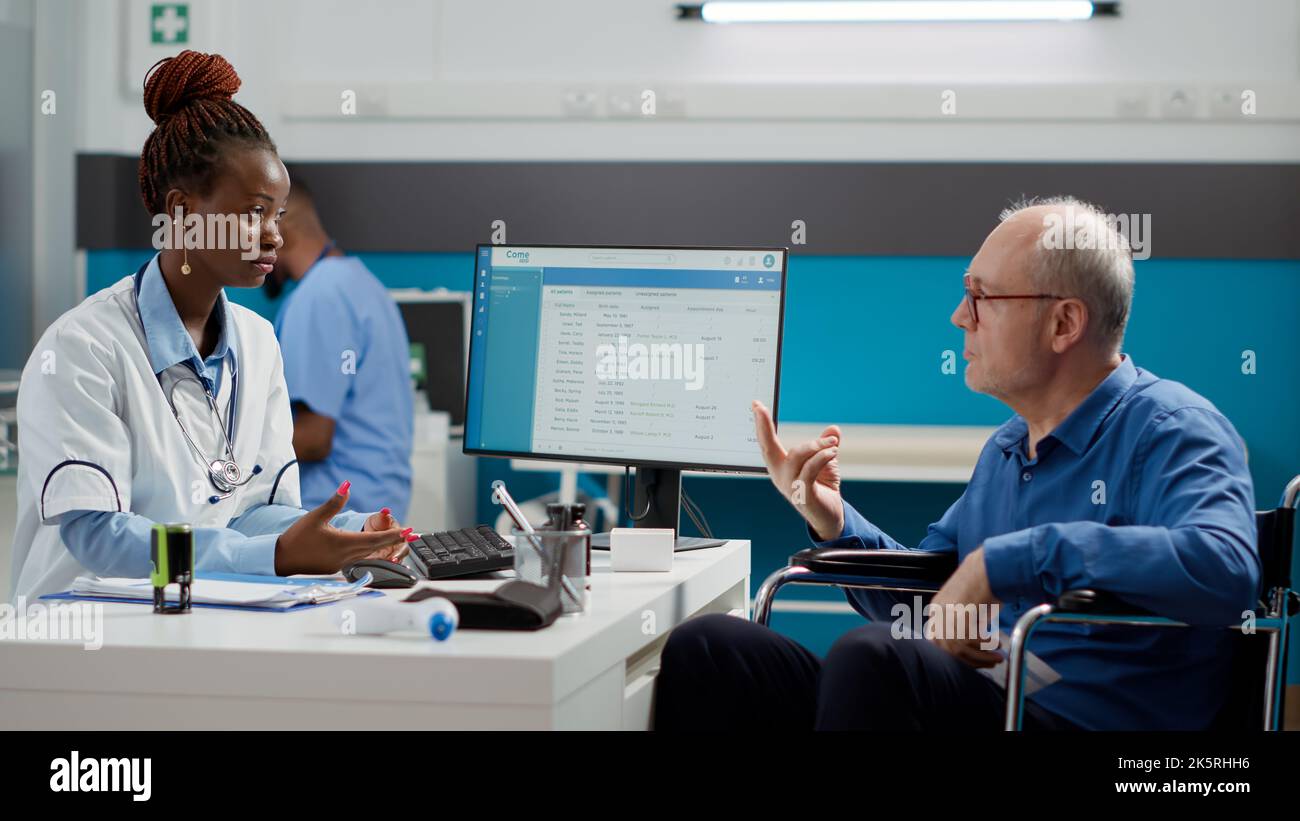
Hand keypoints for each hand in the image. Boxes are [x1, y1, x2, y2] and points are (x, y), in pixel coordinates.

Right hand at [274, 482, 408, 574]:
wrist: (280, 560)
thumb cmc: (296, 537)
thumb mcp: (315, 517)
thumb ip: (334, 502)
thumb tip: (347, 485)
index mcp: (343, 543)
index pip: (375, 539)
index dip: (393, 535)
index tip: (409, 531)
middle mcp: (346, 556)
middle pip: (376, 548)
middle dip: (394, 541)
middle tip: (412, 535)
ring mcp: (341, 564)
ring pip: (368, 554)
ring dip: (384, 547)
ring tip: (398, 540)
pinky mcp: (335, 567)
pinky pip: (359, 559)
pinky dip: (370, 552)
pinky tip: (375, 548)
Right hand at [752, 399, 843, 540]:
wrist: (829, 517)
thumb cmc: (822, 490)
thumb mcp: (824, 463)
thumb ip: (825, 446)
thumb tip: (833, 429)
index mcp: (780, 467)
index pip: (767, 443)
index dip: (761, 424)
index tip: (756, 404)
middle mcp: (780, 476)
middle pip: (768, 448)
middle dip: (763, 427)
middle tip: (760, 409)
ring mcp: (790, 487)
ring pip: (796, 456)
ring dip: (815, 445)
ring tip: (831, 442)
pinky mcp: (803, 496)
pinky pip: (810, 471)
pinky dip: (821, 458)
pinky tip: (832, 452)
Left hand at [926, 546, 1002, 667]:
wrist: (989, 566)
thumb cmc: (983, 582)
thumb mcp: (967, 604)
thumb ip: (963, 622)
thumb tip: (971, 644)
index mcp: (937, 609)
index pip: (938, 641)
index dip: (956, 654)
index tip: (972, 659)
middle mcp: (939, 614)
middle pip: (946, 649)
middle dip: (969, 660)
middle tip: (988, 664)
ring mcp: (948, 616)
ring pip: (958, 649)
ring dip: (980, 658)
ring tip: (997, 657)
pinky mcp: (960, 616)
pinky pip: (969, 642)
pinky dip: (984, 647)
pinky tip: (995, 644)